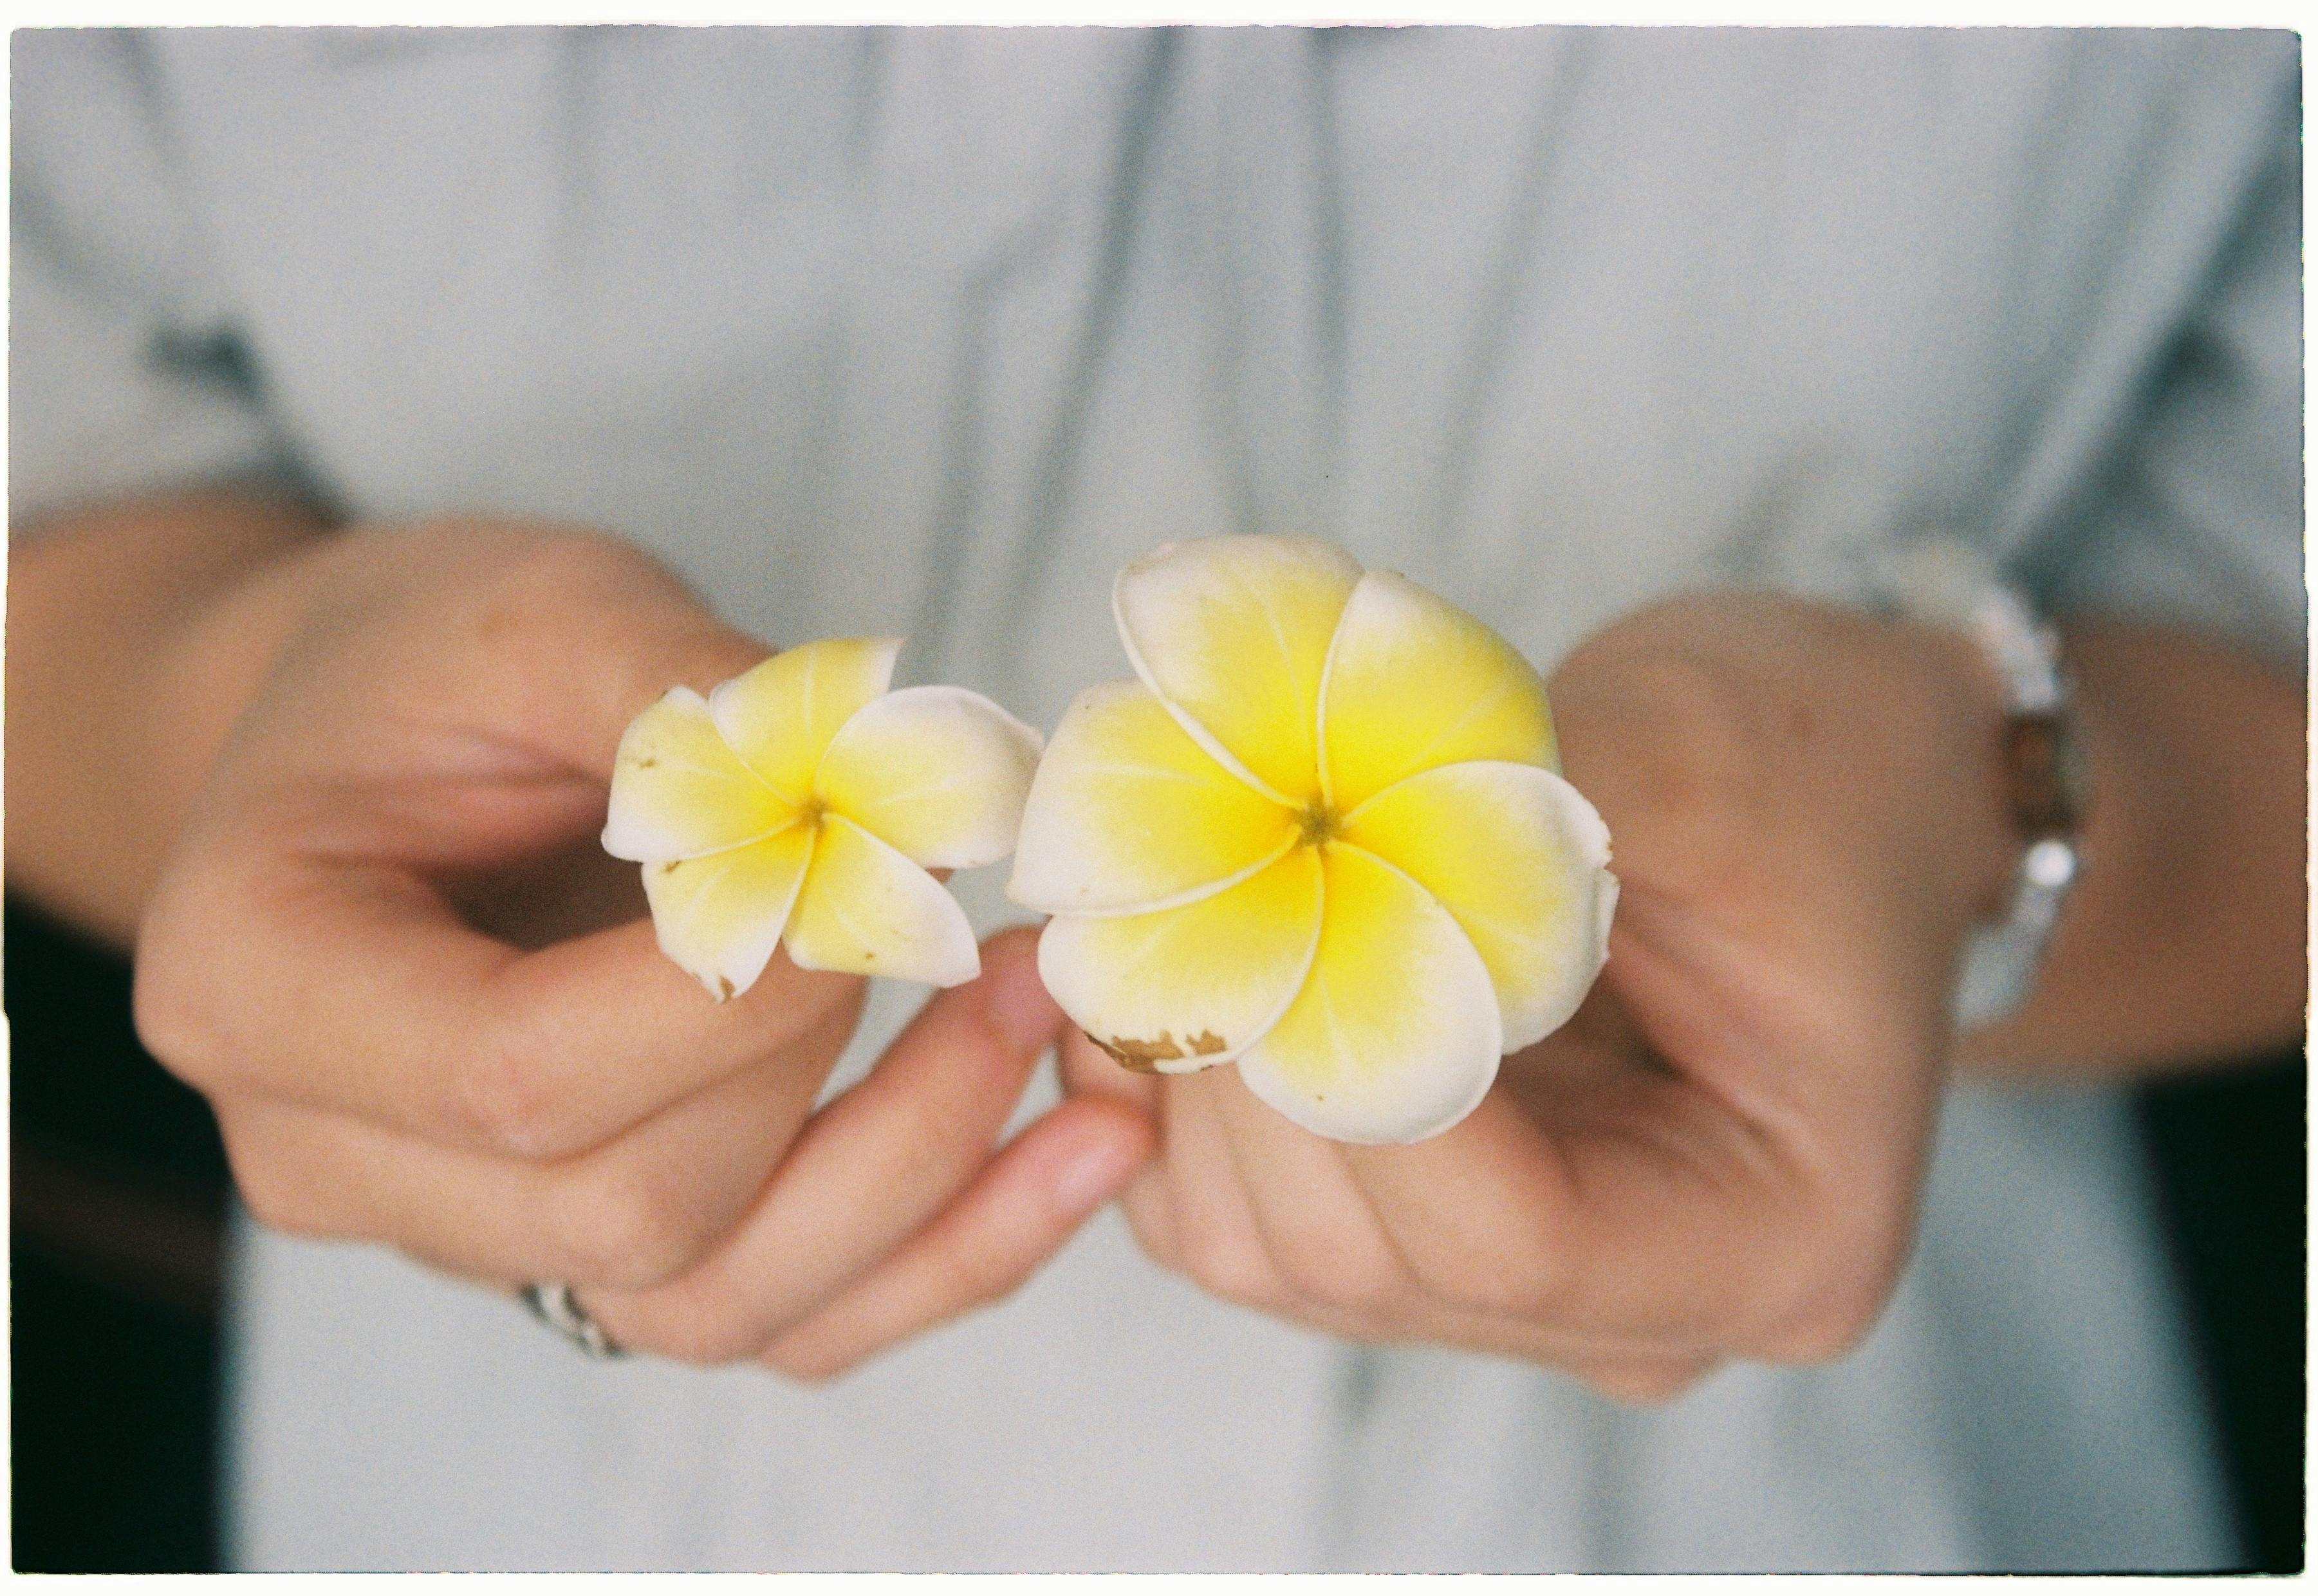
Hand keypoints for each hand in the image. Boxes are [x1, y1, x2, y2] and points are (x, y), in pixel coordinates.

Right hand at [131, 517, 1152, 1375]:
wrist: (383, 732)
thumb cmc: (432, 654)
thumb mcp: (545, 611)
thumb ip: (701, 708)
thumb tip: (907, 810)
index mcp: (256, 983)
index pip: (516, 1077)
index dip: (733, 996)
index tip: (880, 874)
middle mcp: (337, 1153)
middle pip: (630, 1213)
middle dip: (841, 1078)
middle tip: (996, 938)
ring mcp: (466, 1228)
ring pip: (718, 1302)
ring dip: (924, 1178)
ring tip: (1061, 1028)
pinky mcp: (590, 1245)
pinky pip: (777, 1312)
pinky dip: (938, 1249)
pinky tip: (1074, 1153)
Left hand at [1061, 593, 2017, 1399]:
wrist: (1831, 781)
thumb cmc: (1817, 767)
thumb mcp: (1703, 750)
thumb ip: (1505, 814)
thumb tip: (1282, 831)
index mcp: (1779, 1243)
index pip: (1508, 1240)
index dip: (1357, 1080)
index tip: (1275, 899)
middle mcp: (1638, 1316)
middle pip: (1364, 1259)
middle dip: (1251, 1060)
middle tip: (1183, 872)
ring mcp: (1510, 1291)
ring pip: (1265, 1247)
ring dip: (1187, 1071)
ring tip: (1165, 895)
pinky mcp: (1411, 1229)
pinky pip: (1228, 1204)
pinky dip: (1167, 1088)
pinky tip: (1155, 954)